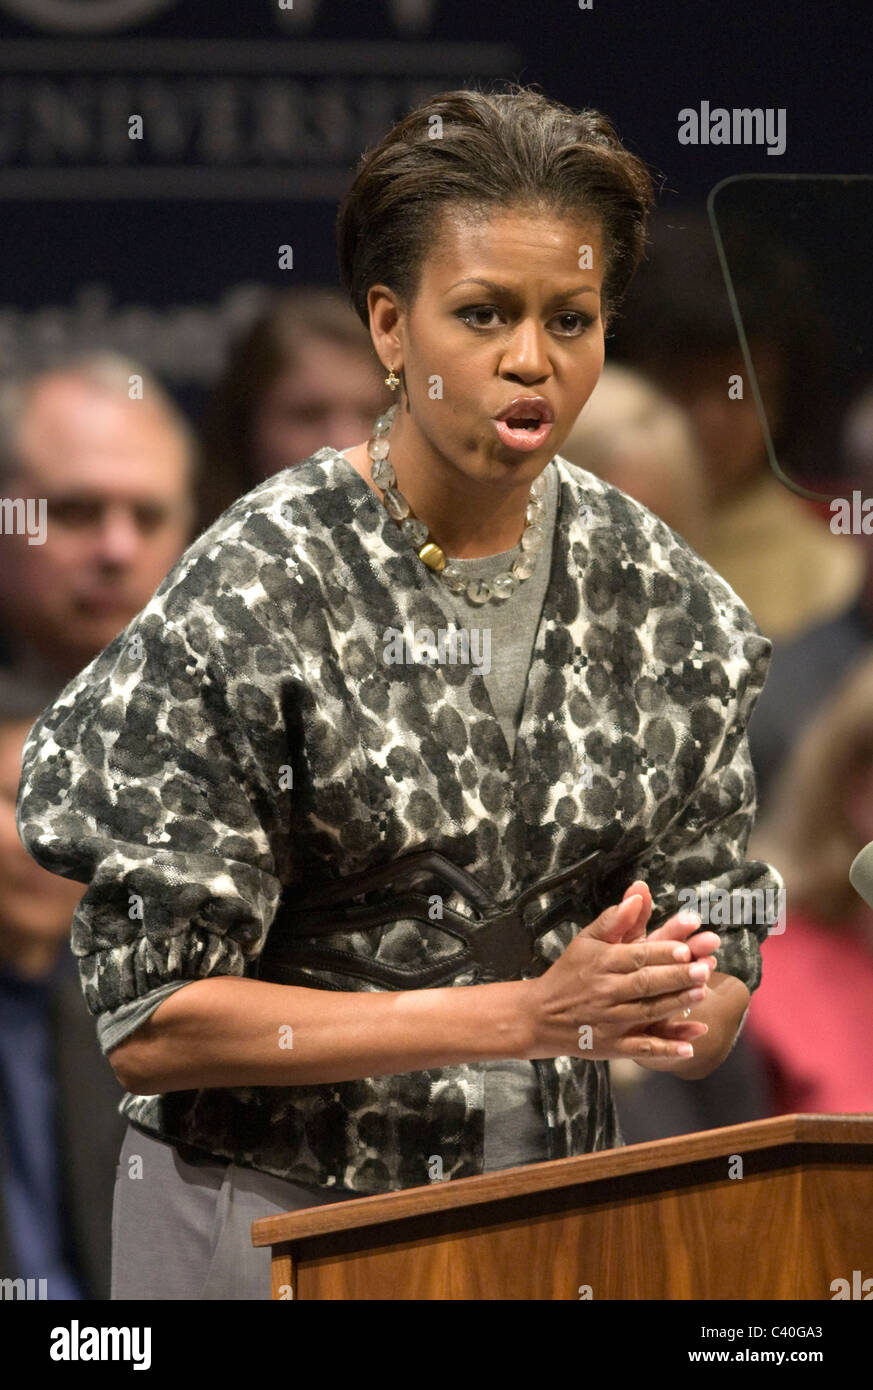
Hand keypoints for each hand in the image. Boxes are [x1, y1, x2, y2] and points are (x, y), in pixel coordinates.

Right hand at [525, 894, 716, 1062]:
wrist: (540, 1016)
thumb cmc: (569, 973)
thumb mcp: (586, 941)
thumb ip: (614, 919)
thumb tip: (638, 895)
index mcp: (602, 963)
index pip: (636, 956)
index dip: (662, 952)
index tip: (685, 948)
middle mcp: (607, 992)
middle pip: (646, 983)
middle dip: (676, 977)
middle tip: (703, 969)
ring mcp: (611, 1021)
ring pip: (648, 1012)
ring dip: (676, 1004)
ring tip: (702, 993)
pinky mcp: (613, 1046)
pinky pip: (642, 1048)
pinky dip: (665, 1050)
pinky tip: (688, 1049)